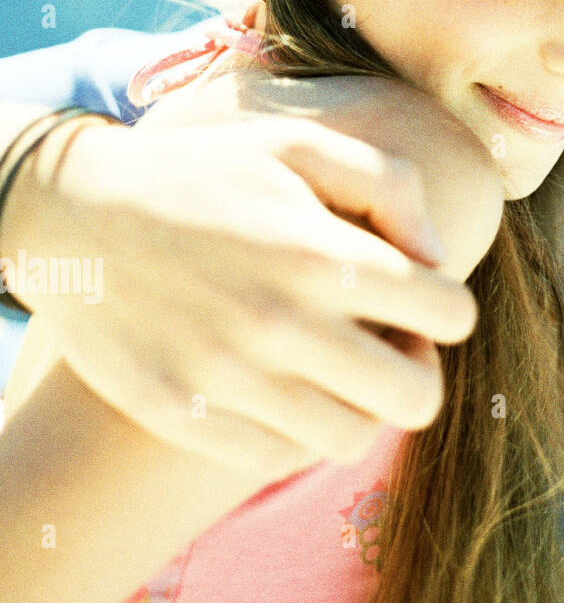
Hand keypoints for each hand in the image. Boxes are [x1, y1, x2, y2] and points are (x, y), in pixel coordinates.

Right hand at [4, 64, 489, 476]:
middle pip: (416, 398)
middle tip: (387, 339)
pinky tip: (284, 384)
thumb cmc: (204, 172)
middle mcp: (279, 327)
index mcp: (320, 254)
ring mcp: (227, 382)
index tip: (415, 295)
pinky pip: (281, 457)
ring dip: (362, 406)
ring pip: (353, 440)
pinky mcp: (183, 418)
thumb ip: (390, 185)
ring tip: (336, 364)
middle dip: (419, 367)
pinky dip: (298, 430)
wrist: (73, 211)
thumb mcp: (300, 145)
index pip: (451, 314)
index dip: (446, 306)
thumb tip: (438, 257)